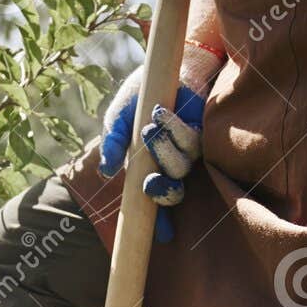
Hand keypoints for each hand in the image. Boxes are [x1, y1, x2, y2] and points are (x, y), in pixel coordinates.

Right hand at [98, 43, 223, 240]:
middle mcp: (169, 167)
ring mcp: (186, 152)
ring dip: (166, 148)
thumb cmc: (136, 99)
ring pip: (182, 166)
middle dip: (161, 188)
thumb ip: (111, 145)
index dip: (159, 222)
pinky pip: (193, 142)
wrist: (161, 69)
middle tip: (148, 176)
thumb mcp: (117, 121)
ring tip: (151, 122)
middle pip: (172, 192)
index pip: (154, 205)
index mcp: (147, 172)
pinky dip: (176, 129)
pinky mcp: (200, 133)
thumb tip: (105, 172)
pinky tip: (163, 112)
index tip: (163, 237)